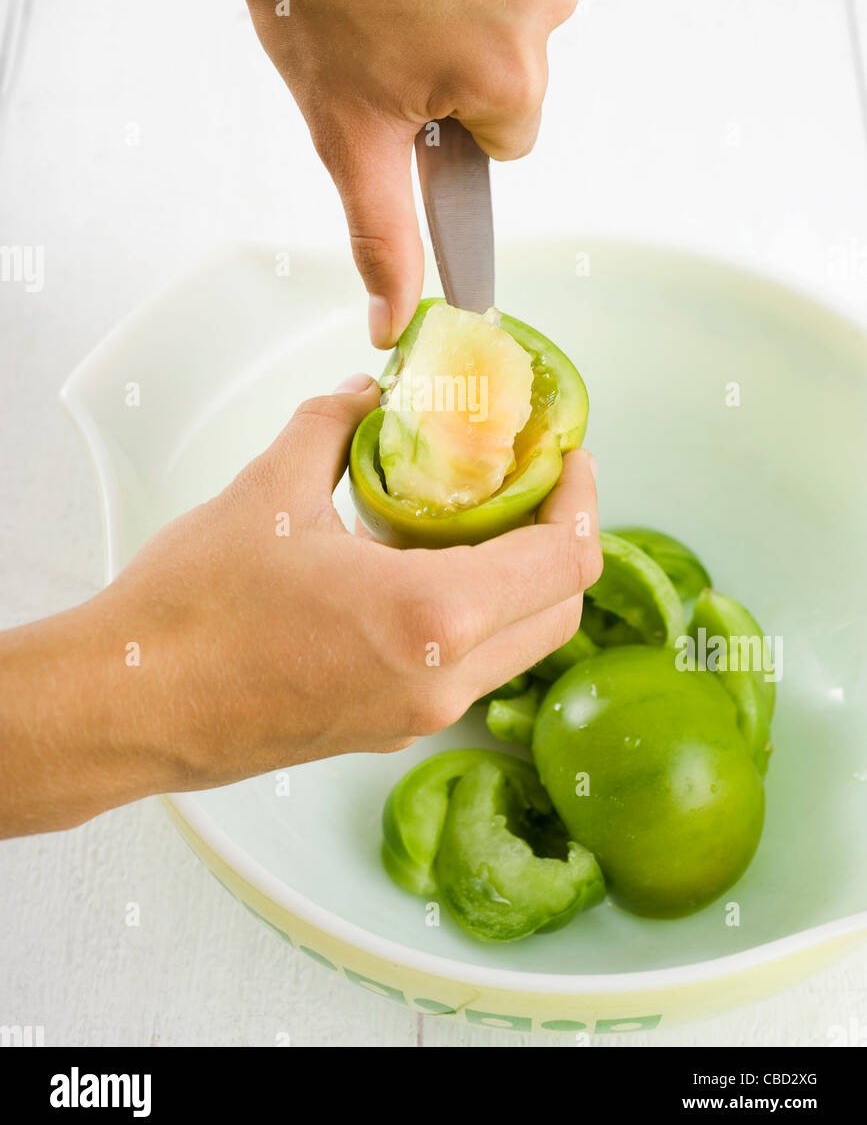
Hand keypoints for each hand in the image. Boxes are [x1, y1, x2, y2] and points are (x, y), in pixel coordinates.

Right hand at [0, 376, 599, 835]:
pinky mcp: (386, 732)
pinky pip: (467, 671)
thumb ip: (334, 425)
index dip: (581, 499)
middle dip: (562, 540)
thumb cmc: (190, 609)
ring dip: (521, 582)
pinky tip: (425, 566)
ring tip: (480, 517)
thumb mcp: (270, 489)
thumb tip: (368, 393)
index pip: (563, 562)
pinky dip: (476, 617)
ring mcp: (417, 718)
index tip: (567, 455)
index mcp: (433, 618)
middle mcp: (443, 683)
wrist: (126, 706)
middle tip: (534, 482)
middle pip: (558, 611)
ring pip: (518, 647)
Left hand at [69, 0, 577, 344]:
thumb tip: (396, 322)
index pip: (508, 136)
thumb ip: (385, 236)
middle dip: (467, 53)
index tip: (406, 76)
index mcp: (510, 79)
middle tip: (395, 18)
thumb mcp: (348, 138)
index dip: (450, 117)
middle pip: (522, 64)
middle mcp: (545, 4)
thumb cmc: (308, 0)